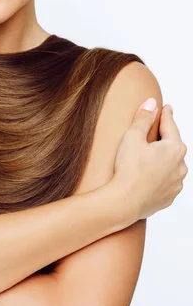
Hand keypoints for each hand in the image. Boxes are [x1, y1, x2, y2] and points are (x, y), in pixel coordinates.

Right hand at [112, 102, 187, 220]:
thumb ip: (144, 118)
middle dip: (165, 137)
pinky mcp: (168, 197)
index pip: (170, 125)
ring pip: (172, 164)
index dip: (166, 115)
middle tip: (157, 130)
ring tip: (152, 155)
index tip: (166, 108)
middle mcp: (181, 166)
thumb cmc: (128, 169)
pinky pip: (167, 181)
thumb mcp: (133, 137)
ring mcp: (176, 183)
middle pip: (173, 145)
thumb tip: (152, 103)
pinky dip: (160, 175)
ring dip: (164, 158)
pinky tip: (149, 174)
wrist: (124, 202)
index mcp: (174, 148)